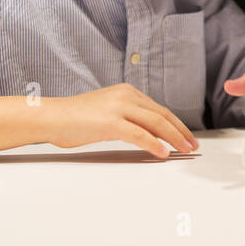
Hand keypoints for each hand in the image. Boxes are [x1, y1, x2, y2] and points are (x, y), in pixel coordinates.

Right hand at [49, 83, 197, 157]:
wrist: (52, 117)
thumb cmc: (75, 119)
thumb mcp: (107, 112)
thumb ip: (126, 117)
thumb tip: (147, 133)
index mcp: (127, 92)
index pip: (158, 109)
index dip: (176, 124)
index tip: (186, 136)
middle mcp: (126, 95)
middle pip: (162, 114)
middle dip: (180, 131)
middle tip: (193, 144)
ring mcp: (119, 107)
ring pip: (156, 122)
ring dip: (174, 138)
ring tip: (184, 149)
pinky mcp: (110, 122)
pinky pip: (140, 134)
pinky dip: (155, 144)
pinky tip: (164, 153)